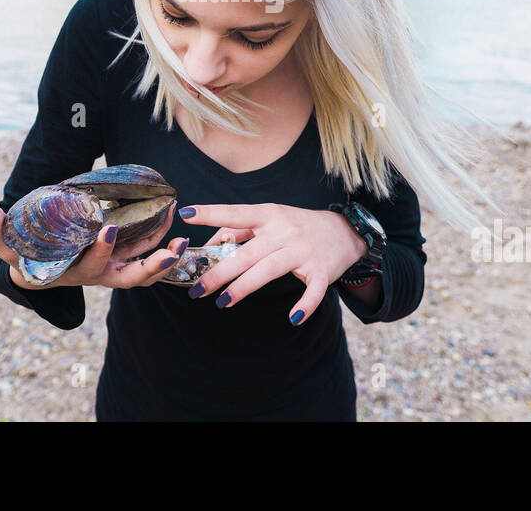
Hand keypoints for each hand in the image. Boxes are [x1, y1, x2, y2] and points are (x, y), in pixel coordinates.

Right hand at [0, 202, 186, 289]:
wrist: (37, 273)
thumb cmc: (23, 260)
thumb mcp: (7, 248)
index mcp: (75, 272)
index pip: (93, 264)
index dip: (103, 249)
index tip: (111, 227)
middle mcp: (100, 274)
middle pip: (133, 278)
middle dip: (155, 265)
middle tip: (173, 248)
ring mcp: (113, 269)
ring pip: (146, 268)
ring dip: (166, 252)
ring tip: (181, 231)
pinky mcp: (121, 260)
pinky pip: (147, 255)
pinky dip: (161, 243)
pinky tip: (173, 221)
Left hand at [178, 203, 368, 324]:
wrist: (344, 230)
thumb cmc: (297, 225)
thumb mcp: (270, 218)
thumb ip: (241, 229)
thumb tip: (210, 246)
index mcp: (268, 215)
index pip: (235, 213)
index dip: (211, 213)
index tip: (186, 214)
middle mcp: (284, 231)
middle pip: (246, 252)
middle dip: (219, 272)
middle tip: (197, 289)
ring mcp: (303, 251)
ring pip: (269, 270)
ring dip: (244, 287)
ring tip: (223, 302)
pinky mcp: (321, 270)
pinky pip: (313, 290)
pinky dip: (304, 305)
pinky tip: (292, 318)